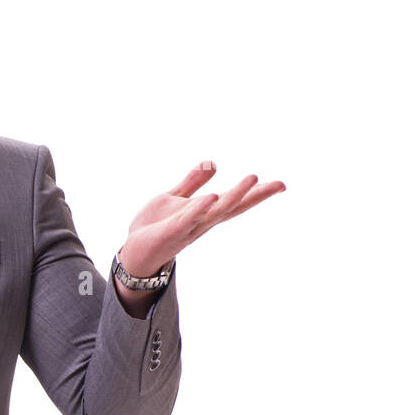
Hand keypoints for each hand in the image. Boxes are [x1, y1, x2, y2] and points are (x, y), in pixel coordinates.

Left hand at [117, 160, 285, 276]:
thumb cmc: (155, 226)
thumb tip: (212, 163)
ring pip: (216, 211)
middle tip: (278, 184)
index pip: (235, 201)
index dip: (257, 194)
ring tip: (253, 179)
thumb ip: (192, 182)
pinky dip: (201, 208)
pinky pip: (189, 219)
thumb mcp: (174, 198)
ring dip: (235, 196)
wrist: (133, 250)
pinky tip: (213, 196)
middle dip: (255, 196)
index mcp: (205, 212)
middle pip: (233, 207)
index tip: (281, 184)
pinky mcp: (172, 231)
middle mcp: (202, 221)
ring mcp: (189, 227)